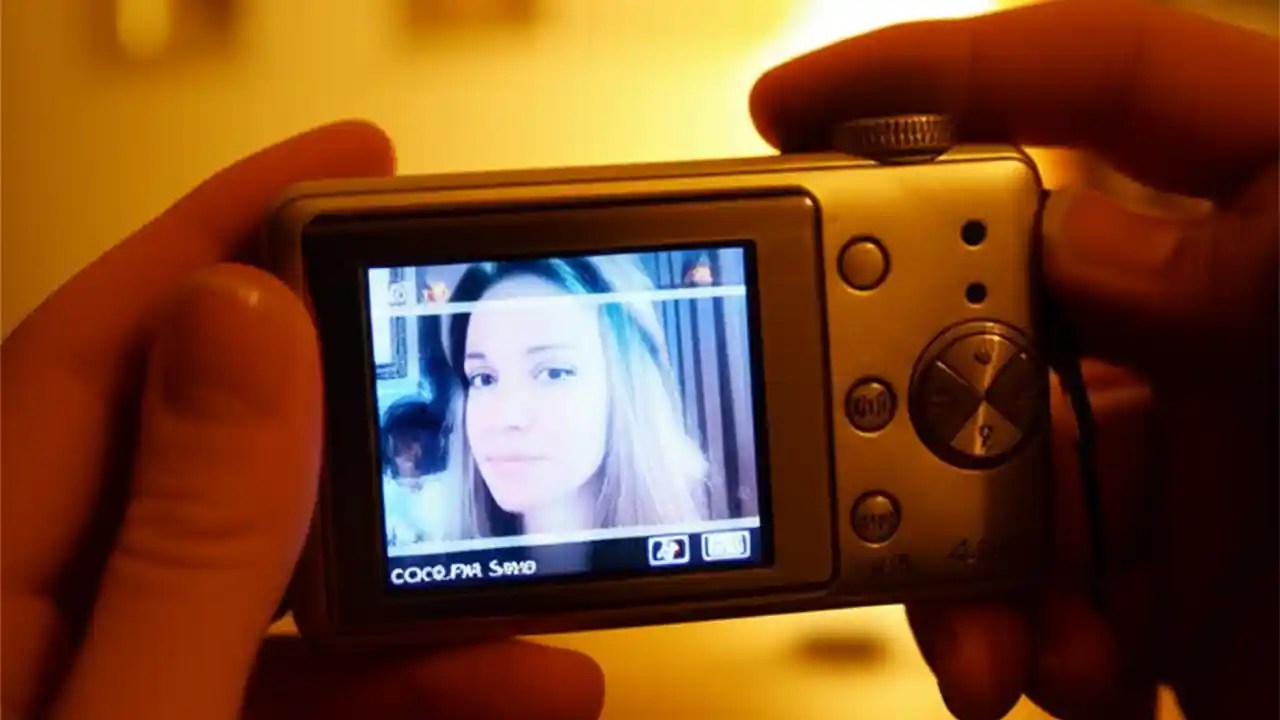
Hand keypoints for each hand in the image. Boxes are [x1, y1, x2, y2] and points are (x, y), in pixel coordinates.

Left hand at [1, 122, 603, 719]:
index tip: (354, 164)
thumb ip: (191, 546)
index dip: (226, 233)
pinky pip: (277, 671)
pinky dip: (387, 679)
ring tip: (540, 592)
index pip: (97, 351)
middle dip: (355, 405)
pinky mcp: (153, 718)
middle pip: (196, 441)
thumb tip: (249, 325)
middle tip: (466, 365)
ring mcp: (88, 673)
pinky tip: (497, 681)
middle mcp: (20, 609)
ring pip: (260, 569)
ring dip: (411, 582)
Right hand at [751, 1, 1276, 717]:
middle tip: (877, 433)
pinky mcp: (1150, 579)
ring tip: (985, 629)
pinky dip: (998, 624)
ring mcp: (1182, 462)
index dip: (957, 68)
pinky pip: (1017, 572)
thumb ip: (1259, 269)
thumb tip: (1081, 230)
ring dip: (951, 546)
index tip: (803, 104)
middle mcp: (1221, 337)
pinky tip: (1048, 664)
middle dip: (910, 372)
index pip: (1121, 86)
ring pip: (981, 454)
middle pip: (1001, 290)